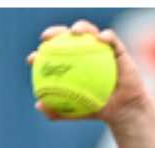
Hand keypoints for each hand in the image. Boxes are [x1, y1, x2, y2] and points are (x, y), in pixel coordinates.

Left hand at [27, 20, 148, 123]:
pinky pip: (112, 39)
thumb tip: (39, 105)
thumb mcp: (74, 112)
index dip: (40, 53)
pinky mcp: (118, 49)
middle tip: (47, 38)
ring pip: (90, 32)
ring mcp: (100, 50)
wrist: (122, 109)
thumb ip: (56, 111)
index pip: (53, 55)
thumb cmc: (96, 109)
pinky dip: (107, 36)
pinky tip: (101, 38)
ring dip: (82, 27)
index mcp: (72, 65)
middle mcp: (84, 54)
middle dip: (55, 33)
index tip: (32, 59)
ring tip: (75, 31)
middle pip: (68, 37)